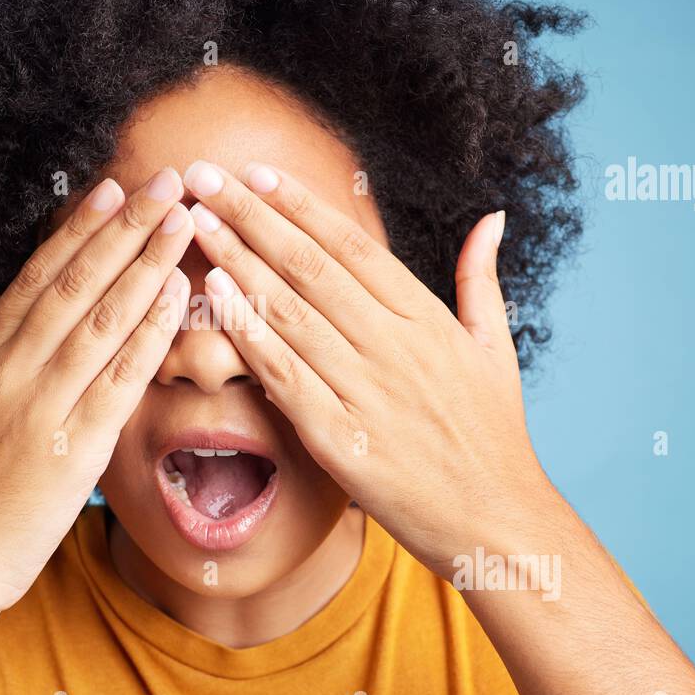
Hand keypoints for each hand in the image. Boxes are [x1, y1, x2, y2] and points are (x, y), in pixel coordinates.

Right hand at [0, 168, 193, 617]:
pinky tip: (174, 297)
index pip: (40, 276)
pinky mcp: (69, 448)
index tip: (113, 187)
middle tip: (163, 180)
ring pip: (100, 319)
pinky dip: (147, 334)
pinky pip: (116, 379)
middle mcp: (10, 369)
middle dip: (124, 227)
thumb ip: (3, 354)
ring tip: (181, 221)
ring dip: (145, 264)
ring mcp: (38, 406)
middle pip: (75, 283)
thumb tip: (20, 304)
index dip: (80, 228)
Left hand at [181, 159, 554, 573]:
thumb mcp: (495, 349)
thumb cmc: (493, 435)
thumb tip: (491, 218)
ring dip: (237, 262)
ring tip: (197, 224)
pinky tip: (215, 297)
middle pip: (310, 267)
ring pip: (290, 312)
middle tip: (205, 176)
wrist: (497, 521)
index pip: (353, 247)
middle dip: (251, 216)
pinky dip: (249, 333)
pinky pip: (285, 375)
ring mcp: (368, 391)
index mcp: (426, 320)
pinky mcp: (342, 439)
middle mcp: (395, 346)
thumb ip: (480, 279)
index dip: (300, 206)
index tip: (257, 173)